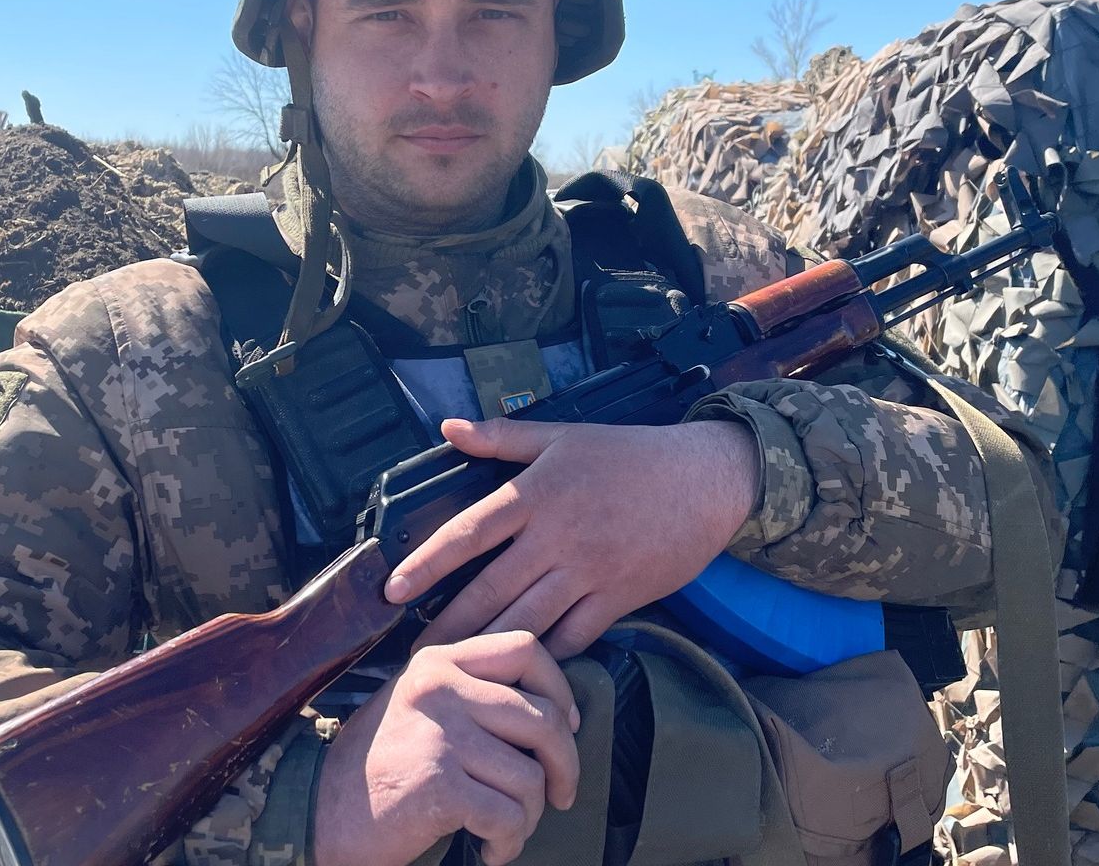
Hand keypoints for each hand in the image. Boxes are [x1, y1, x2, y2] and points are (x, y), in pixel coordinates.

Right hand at [312, 631, 580, 865]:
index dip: (560, 690)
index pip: (526, 648)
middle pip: (543, 717)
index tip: (566, 726)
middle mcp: (439, 688)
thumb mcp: (420, 707)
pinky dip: (508, 843)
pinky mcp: (440, 784)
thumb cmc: (378, 769)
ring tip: (502, 830)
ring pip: (530, 776)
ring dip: (528, 816)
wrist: (316, 814)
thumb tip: (556, 710)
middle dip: (564, 766)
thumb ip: (472, 693)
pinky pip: (509, 816)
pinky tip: (488, 850)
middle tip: (560, 794)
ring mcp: (439, 734)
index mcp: (437, 661)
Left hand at [387, 418, 759, 658]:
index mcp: (536, 493)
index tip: (393, 591)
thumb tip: (447, 427)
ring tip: (457, 670)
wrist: (705, 479)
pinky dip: (547, 654)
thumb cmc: (630, 454)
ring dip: (489, 648)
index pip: (468, 533)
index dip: (426, 565)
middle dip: (448, 626)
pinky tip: (523, 669)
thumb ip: (501, 437)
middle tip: (416, 655)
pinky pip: (575, 636)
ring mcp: (589, 571)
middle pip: (490, 590)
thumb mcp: (562, 435)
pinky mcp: (620, 597)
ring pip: (528, 621)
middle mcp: (557, 536)